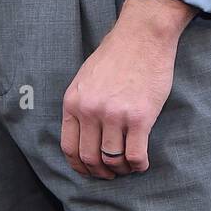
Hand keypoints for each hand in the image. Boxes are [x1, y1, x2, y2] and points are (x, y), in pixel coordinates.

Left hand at [60, 0, 195, 178]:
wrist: (142, 36)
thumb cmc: (116, 55)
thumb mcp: (85, 78)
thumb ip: (81, 104)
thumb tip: (83, 135)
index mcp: (73, 102)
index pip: (69, 147)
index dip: (79, 165)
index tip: (90, 170)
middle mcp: (90, 111)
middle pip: (90, 158)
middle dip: (101, 172)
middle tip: (111, 173)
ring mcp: (114, 115)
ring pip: (112, 160)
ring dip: (121, 170)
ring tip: (128, 166)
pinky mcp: (139, 117)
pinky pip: (135, 156)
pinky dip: (138, 165)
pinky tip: (141, 162)